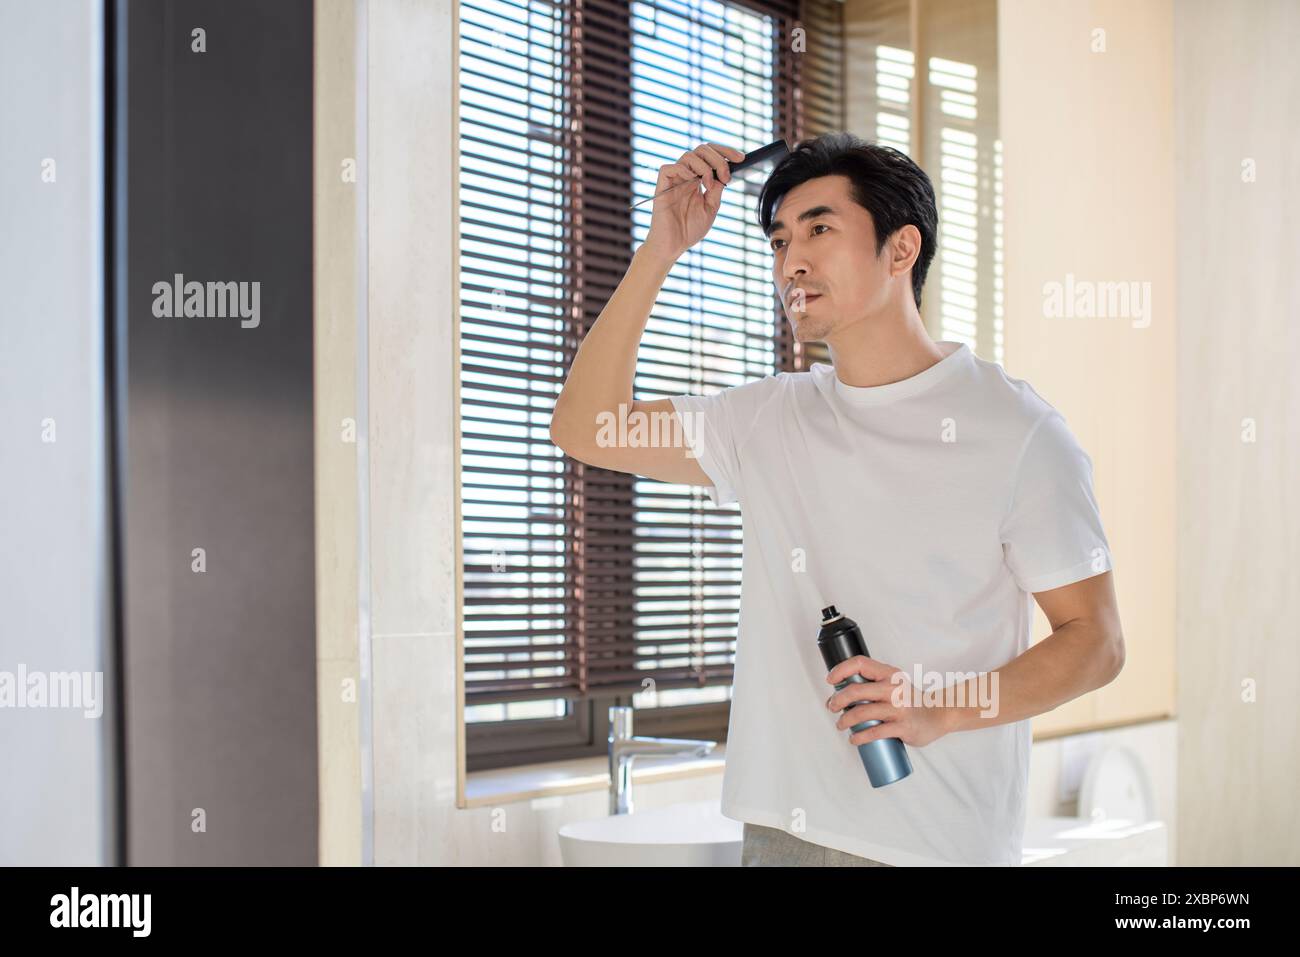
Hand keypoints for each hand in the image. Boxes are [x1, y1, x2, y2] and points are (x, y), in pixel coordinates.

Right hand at [642, 142, 744, 260]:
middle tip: (726, 175)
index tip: (741, 158)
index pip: (710, 155)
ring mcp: (674, 181)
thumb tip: (724, 172)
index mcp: (698, 179)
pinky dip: (683, 170)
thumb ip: (716, 189)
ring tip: (709, 184)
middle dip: (718, 158)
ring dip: (704, 166)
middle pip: (701, 150)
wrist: (673, 246)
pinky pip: (669, 168)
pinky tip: (693, 181)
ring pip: (688, 156)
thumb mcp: (711, 208)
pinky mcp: (662, 187)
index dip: (725, 152)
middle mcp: (686, 176)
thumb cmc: (689, 230)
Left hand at [825, 655, 949, 748]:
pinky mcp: (903, 727)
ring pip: (862, 712)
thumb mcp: (894, 684)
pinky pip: (875, 732)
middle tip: (831, 707)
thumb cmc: (909, 700)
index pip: (860, 663)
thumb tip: (839, 694)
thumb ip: (872, 684)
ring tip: (840, 725)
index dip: (840, 669)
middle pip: (856, 690)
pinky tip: (854, 739)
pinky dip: (859, 737)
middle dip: (837, 700)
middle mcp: (894, 688)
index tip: (830, 680)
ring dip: (844, 720)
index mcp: (889, 673)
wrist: (939, 715)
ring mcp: (899, 708)